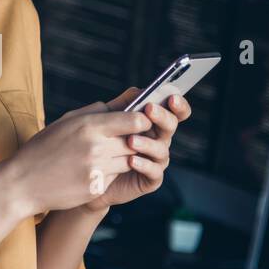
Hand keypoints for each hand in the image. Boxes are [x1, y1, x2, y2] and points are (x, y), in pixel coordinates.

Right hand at [2, 91, 151, 215]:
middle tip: (127, 138)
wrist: (23, 183)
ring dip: (123, 157)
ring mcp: (98, 170)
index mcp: (89, 126)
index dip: (142, 120)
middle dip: (134, 139)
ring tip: (103, 154)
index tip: (140, 121)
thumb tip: (122, 103)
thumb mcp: (66, 121)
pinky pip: (116, 176)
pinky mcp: (97, 188)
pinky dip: (110, 172)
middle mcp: (97, 148)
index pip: (134, 121)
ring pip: (129, 160)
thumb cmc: (43, 148)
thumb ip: (96, 111)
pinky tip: (91, 170)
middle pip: (135, 141)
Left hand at [81, 88, 190, 211]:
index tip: (172, 97)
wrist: (90, 175)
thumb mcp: (110, 121)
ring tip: (131, 140)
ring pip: (161, 149)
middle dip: (162, 116)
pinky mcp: (151, 179)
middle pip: (171, 126)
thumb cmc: (102, 144)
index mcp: (154, 123)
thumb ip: (125, 106)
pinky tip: (131, 161)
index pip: (174, 112)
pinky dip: (144, 165)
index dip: (178, 105)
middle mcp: (159, 140)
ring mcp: (156, 160)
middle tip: (149, 110)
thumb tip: (140, 90)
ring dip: (148, 143)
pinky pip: (154, 171)